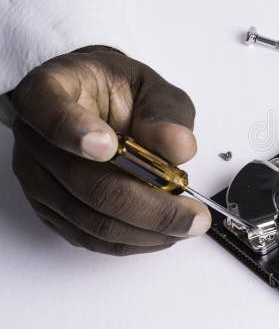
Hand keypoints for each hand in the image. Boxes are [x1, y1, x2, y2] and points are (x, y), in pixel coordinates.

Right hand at [10, 46, 210, 254]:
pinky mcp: (50, 210)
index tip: (108, 146)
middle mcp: (34, 138)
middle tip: (192, 214)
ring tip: (189, 225)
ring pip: (90, 219)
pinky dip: (133, 240)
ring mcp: (38, 179)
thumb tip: (178, 147)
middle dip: (148, 206)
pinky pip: (89, 236)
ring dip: (147, 229)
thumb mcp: (151, 88)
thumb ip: (165, 113)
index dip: (76, 131)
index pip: (48, 111)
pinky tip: (165, 234)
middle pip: (85, 182)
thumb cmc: (119, 93)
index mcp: (49, 92)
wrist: (97, 106)